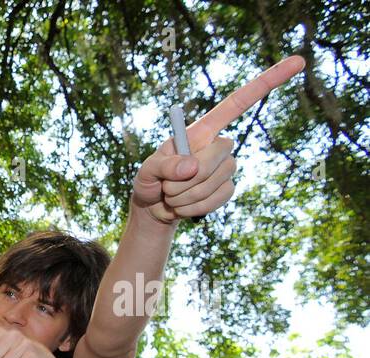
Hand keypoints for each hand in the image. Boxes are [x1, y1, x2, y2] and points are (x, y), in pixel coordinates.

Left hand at [132, 56, 304, 222]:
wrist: (155, 208)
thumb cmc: (149, 181)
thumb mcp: (147, 171)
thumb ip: (164, 166)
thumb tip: (191, 167)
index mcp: (203, 130)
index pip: (237, 103)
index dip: (266, 83)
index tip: (297, 62)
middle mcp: (219, 145)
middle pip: (217, 156)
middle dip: (186, 177)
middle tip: (167, 184)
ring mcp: (226, 168)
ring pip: (214, 182)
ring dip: (185, 195)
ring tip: (172, 195)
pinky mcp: (227, 189)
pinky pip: (217, 199)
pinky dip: (194, 208)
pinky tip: (183, 206)